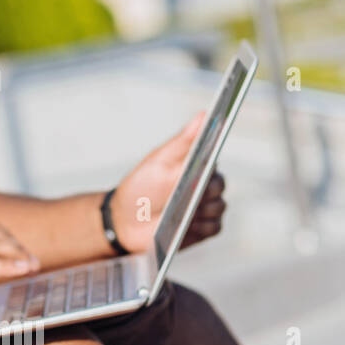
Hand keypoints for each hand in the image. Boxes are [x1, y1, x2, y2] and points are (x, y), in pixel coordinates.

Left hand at [112, 112, 226, 252]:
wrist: (125, 221)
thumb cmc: (141, 187)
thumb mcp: (159, 161)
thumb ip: (183, 141)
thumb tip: (204, 115)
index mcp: (194, 165)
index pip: (213, 159)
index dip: (210, 162)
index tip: (203, 164)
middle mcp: (204, 185)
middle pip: (219, 185)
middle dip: (203, 188)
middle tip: (188, 190)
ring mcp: (206, 208)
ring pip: (218, 206)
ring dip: (200, 208)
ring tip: (181, 210)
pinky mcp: (204, 229)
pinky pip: (214, 226)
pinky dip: (201, 226)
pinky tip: (186, 224)